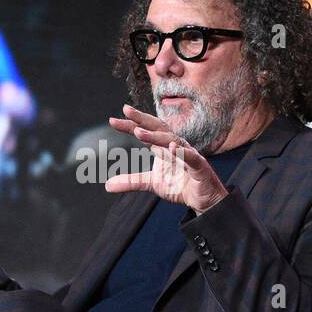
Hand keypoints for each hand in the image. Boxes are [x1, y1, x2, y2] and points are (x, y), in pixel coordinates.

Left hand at [105, 105, 228, 212]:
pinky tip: (172, 148)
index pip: (146, 132)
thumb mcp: (152, 184)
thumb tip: (107, 185)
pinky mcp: (200, 166)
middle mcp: (176, 146)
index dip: (131, 125)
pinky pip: (191, 157)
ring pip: (172, 140)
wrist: (204, 200)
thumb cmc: (180, 186)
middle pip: (159, 128)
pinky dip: (182, 152)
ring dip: (156, 136)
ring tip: (139, 132)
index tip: (113, 120)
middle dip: (142, 119)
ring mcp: (189, 154)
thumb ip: (132, 182)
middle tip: (126, 111)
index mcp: (163, 147)